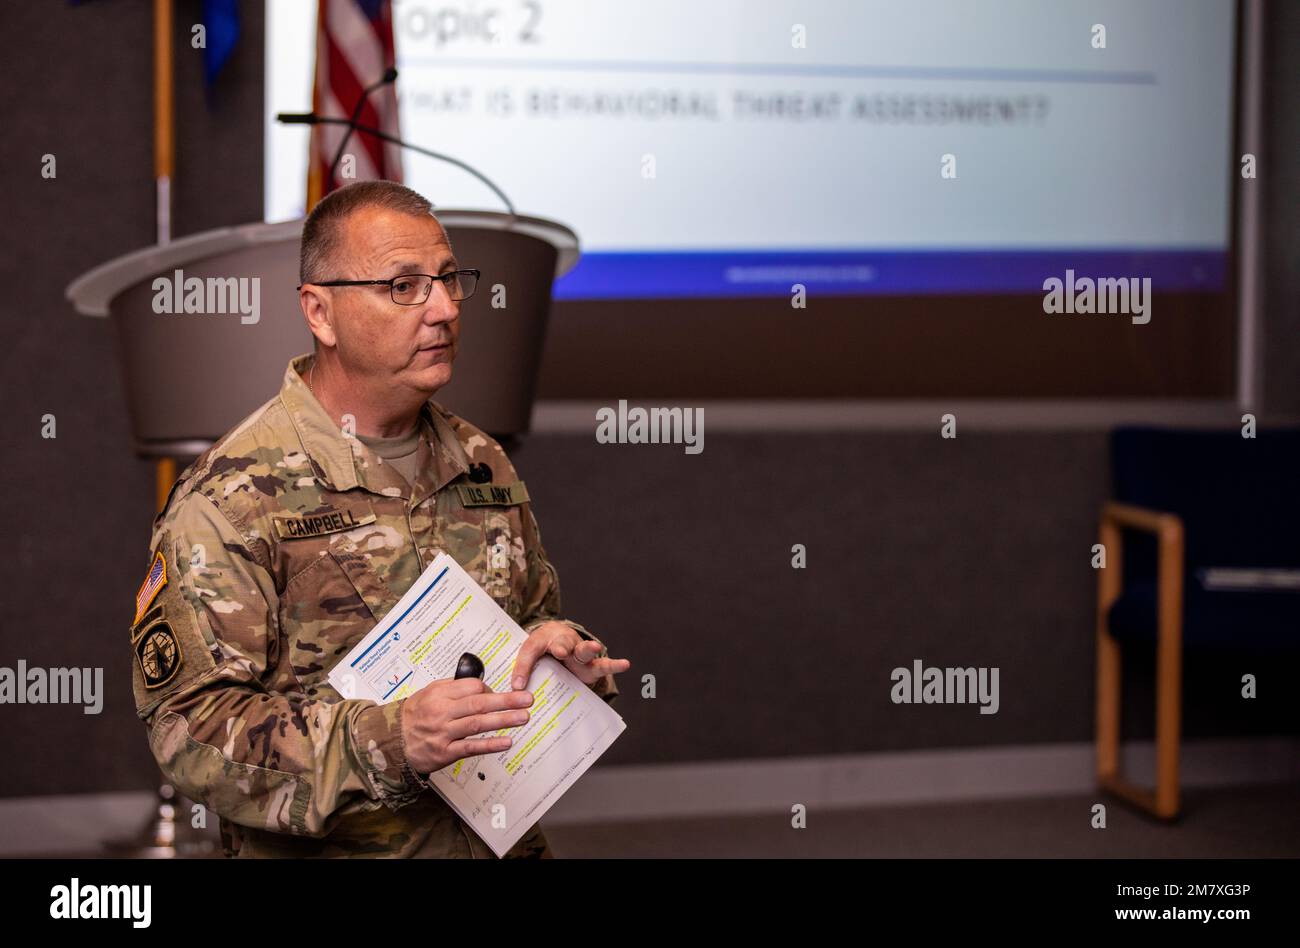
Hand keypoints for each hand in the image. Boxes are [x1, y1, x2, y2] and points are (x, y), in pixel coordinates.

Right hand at [400, 677, 533, 774]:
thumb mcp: (429, 693)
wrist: (392, 741)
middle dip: (506, 701)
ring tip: (523, 717)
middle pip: (479, 703)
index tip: (504, 693)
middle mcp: (442, 712)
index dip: (491, 690)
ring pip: (477, 724)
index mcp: (440, 694)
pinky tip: (506, 742)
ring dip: (503, 720)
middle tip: (527, 699)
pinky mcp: (444, 752)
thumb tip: (481, 685)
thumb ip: (453, 687)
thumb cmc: (414, 715)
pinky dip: (489, 744)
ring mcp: (443, 733)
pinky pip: (470, 747)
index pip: (472, 687)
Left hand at [511, 620, 631, 690]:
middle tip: (561, 651)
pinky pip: (604, 665)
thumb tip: (517, 689)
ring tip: (595, 647)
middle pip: (563, 643)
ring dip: (588, 649)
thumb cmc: (542, 649)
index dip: (525, 665)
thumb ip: (523, 668)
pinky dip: (614, 665)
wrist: (559, 638)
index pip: (531, 650)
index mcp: (543, 639)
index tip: (518, 683)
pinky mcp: (591, 667)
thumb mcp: (529, 655)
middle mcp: (564, 643)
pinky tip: (625, 664)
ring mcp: (579, 655)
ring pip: (584, 651)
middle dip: (562, 647)